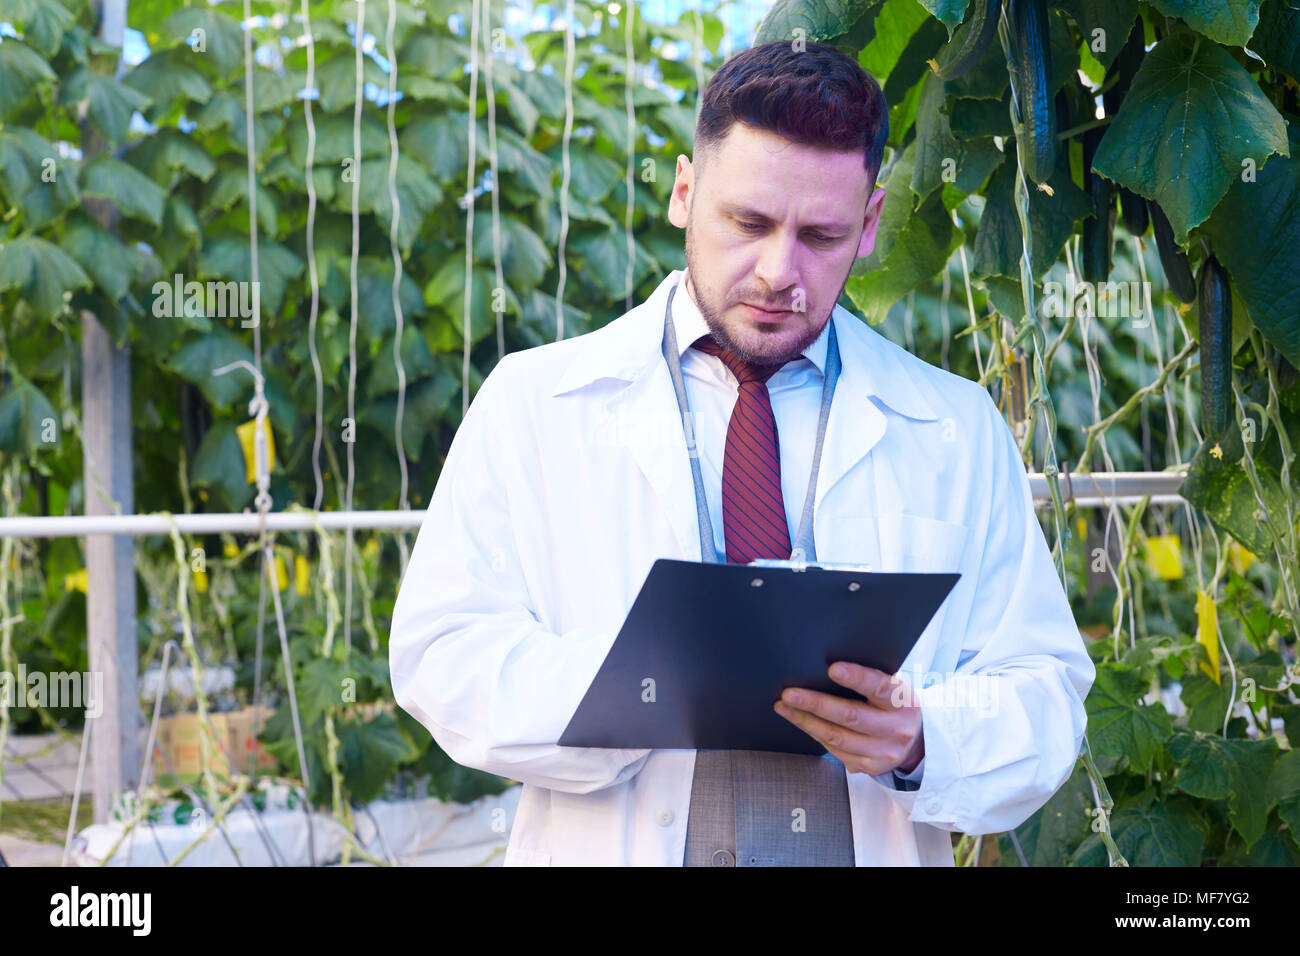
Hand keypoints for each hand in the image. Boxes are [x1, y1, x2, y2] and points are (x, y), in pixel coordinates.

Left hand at [773, 662, 924, 775]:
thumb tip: (827, 666)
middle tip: (789, 693)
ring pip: (837, 737)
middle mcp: (895, 729)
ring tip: (783, 706)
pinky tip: (801, 721)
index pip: (880, 687)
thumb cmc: (895, 705)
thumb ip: (870, 679)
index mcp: (903, 702)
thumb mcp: (893, 689)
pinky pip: (835, 750)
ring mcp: (883, 752)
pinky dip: (815, 734)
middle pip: (850, 716)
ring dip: (806, 721)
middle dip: (816, 703)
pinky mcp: (870, 767)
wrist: (917, 741)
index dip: (856, 677)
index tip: (832, 668)